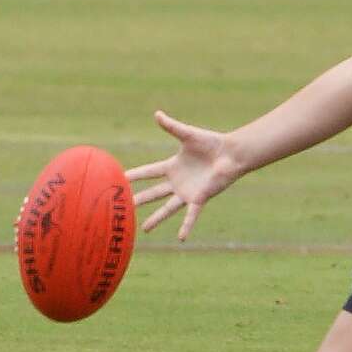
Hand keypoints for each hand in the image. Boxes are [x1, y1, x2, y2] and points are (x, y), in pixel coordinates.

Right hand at [126, 111, 237, 240]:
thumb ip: (172, 126)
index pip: (149, 172)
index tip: (120, 178)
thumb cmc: (212, 143)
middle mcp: (178, 182)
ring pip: (168, 208)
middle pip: (154, 193)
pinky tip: (181, 237)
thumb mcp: (188, 134)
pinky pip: (191, 214)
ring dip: (157, 218)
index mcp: (173, 166)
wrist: (231, 153)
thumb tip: (157, 113)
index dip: (135, 175)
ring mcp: (188, 192)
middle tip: (125, 207)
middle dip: (140, 200)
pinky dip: (187, 225)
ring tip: (144, 229)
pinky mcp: (200, 198)